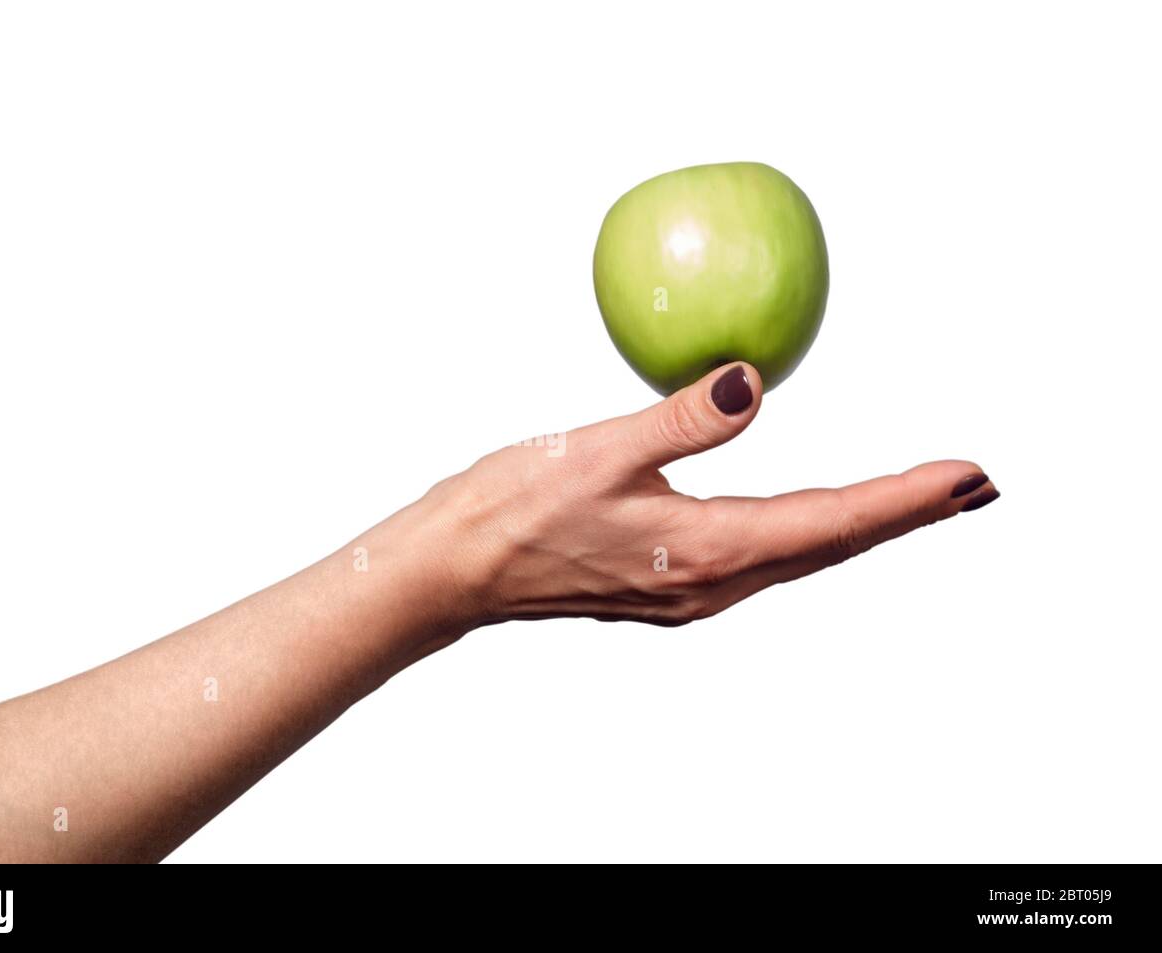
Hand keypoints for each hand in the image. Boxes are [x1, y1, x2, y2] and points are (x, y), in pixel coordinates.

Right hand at [418, 363, 998, 627]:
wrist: (455, 570)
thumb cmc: (512, 508)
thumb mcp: (598, 449)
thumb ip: (685, 419)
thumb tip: (754, 383)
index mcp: (706, 552)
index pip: (833, 522)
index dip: (907, 499)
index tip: (969, 476)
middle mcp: (711, 584)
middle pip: (832, 545)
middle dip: (904, 516)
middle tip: (971, 488)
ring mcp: (690, 591)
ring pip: (800, 554)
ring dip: (862, 524)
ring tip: (914, 500)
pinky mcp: (666, 583)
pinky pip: (762, 554)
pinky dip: (808, 529)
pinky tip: (812, 515)